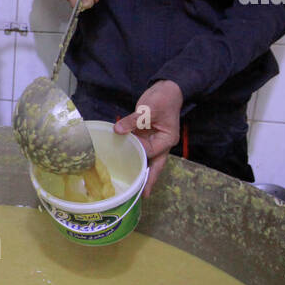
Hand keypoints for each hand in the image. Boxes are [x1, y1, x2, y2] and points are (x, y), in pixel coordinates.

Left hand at [113, 80, 182, 197]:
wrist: (166, 88)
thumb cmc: (162, 98)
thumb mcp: (148, 109)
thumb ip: (133, 120)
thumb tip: (118, 130)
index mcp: (167, 139)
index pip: (151, 151)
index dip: (139, 154)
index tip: (128, 157)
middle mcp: (162, 143)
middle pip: (156, 165)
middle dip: (149, 180)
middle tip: (142, 196)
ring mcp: (155, 141)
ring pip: (148, 160)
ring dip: (141, 172)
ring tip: (134, 188)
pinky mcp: (147, 137)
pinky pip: (140, 150)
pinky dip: (134, 158)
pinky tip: (126, 166)